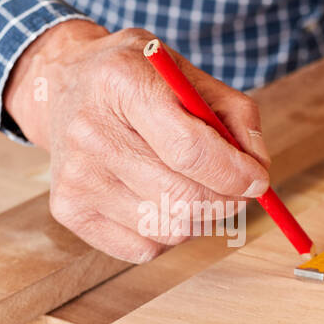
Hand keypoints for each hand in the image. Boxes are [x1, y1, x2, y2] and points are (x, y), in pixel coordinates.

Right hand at [4, 21, 270, 261]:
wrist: (65, 85)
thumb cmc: (139, 81)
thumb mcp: (188, 75)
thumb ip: (234, 116)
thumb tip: (257, 173)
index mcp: (122, 82)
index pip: (188, 149)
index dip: (233, 173)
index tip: (258, 180)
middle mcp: (90, 130)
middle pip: (181, 197)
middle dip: (225, 201)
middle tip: (236, 191)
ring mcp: (75, 174)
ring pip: (169, 229)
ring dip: (197, 217)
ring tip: (190, 187)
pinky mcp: (68, 208)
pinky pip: (144, 248)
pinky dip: (167, 233)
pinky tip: (158, 199)